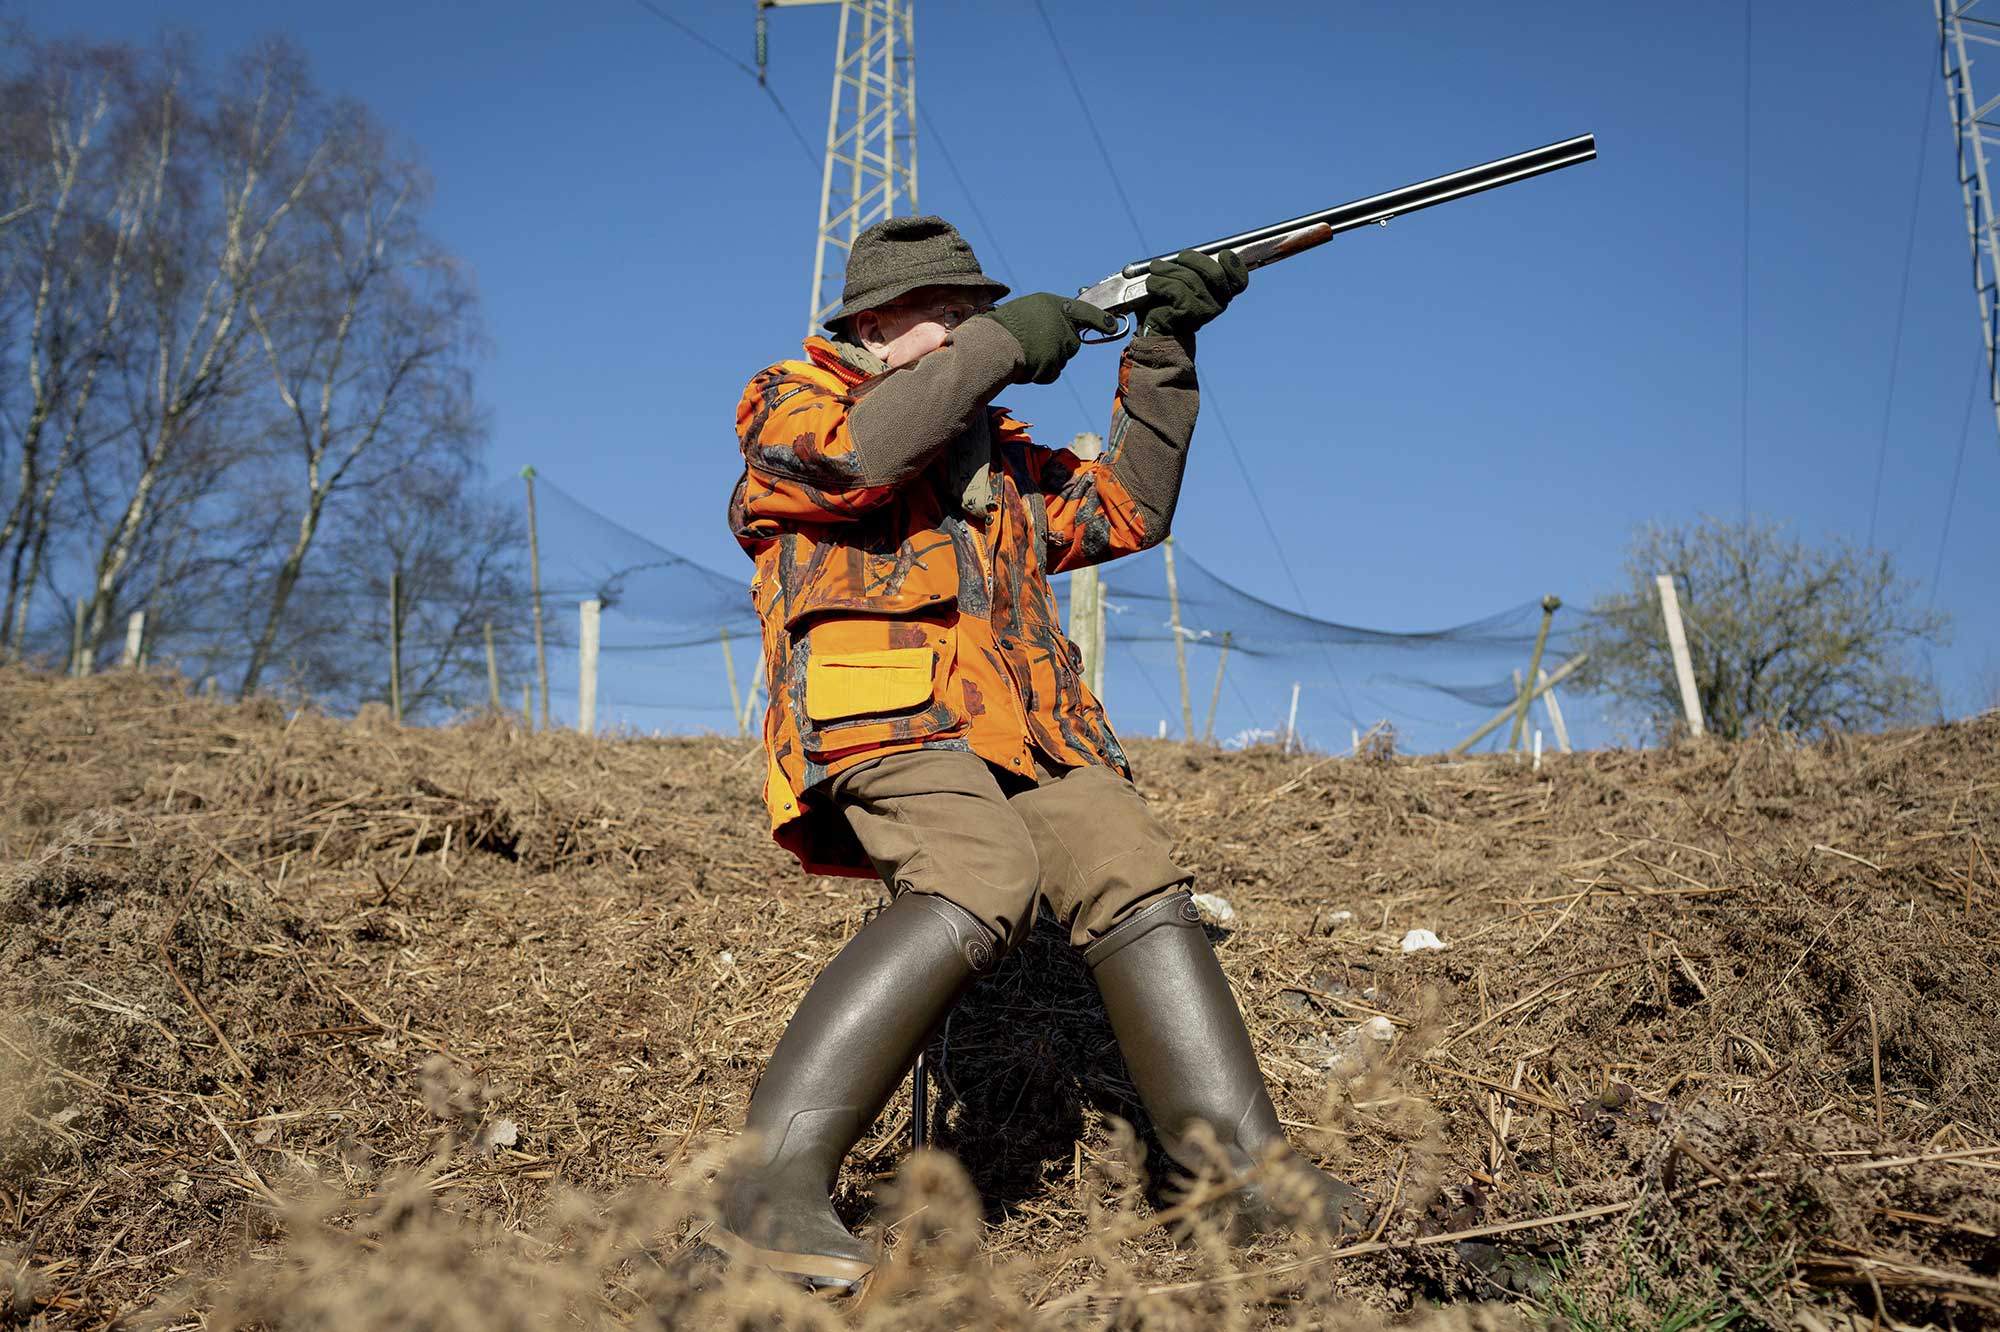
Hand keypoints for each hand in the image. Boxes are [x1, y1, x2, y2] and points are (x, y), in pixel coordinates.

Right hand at [979, 293, 1117, 384]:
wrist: (988, 344)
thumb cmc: (999, 329)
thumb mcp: (1026, 313)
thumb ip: (1047, 319)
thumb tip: (1060, 333)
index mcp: (1052, 304)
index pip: (1084, 310)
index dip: (1100, 319)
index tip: (1114, 324)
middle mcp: (1060, 321)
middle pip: (1072, 343)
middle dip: (1058, 349)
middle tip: (1034, 347)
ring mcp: (1058, 342)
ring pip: (1061, 360)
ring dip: (1046, 362)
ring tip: (1024, 353)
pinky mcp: (1054, 360)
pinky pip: (1052, 373)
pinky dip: (1041, 374)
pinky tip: (1025, 365)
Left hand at [1136, 249, 1248, 338]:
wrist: (1156, 327)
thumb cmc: (1170, 300)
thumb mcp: (1186, 281)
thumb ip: (1194, 268)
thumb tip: (1189, 253)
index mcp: (1224, 295)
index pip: (1239, 280)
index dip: (1234, 264)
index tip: (1222, 253)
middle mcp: (1220, 304)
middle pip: (1215, 273)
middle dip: (1194, 259)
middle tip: (1180, 256)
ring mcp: (1206, 310)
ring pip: (1190, 278)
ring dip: (1167, 269)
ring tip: (1155, 268)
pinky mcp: (1189, 313)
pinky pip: (1175, 288)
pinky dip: (1159, 282)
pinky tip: (1152, 283)